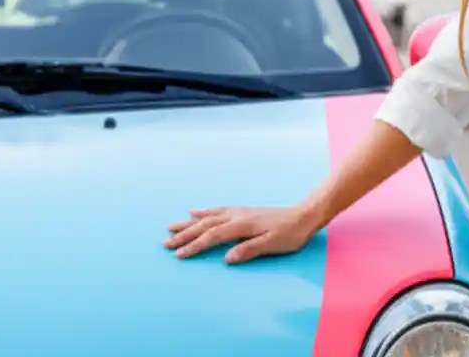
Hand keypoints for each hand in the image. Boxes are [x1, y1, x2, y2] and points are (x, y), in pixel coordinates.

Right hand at [165, 206, 319, 263]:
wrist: (303, 216)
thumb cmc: (290, 234)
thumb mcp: (272, 244)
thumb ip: (249, 250)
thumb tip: (227, 258)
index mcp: (241, 225)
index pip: (211, 237)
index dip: (194, 246)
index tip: (178, 254)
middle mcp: (236, 216)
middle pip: (204, 226)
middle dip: (184, 235)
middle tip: (165, 243)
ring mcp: (238, 212)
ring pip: (207, 217)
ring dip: (188, 223)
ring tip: (171, 227)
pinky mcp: (242, 211)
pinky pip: (216, 210)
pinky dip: (203, 212)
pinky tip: (194, 212)